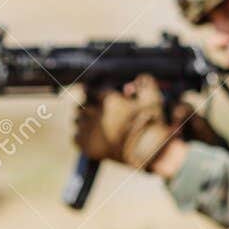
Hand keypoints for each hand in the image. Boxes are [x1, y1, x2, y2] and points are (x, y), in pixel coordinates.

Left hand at [73, 74, 188, 170]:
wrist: (148, 151)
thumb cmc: (151, 124)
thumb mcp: (153, 98)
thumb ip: (146, 82)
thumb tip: (139, 77)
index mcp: (108, 99)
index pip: (90, 90)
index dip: (94, 94)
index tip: (99, 97)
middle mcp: (95, 113)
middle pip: (82, 105)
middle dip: (89, 107)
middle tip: (98, 112)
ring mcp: (89, 130)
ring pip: (77, 120)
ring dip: (84, 121)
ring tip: (95, 125)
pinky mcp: (87, 146)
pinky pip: (75, 137)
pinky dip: (81, 137)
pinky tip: (92, 137)